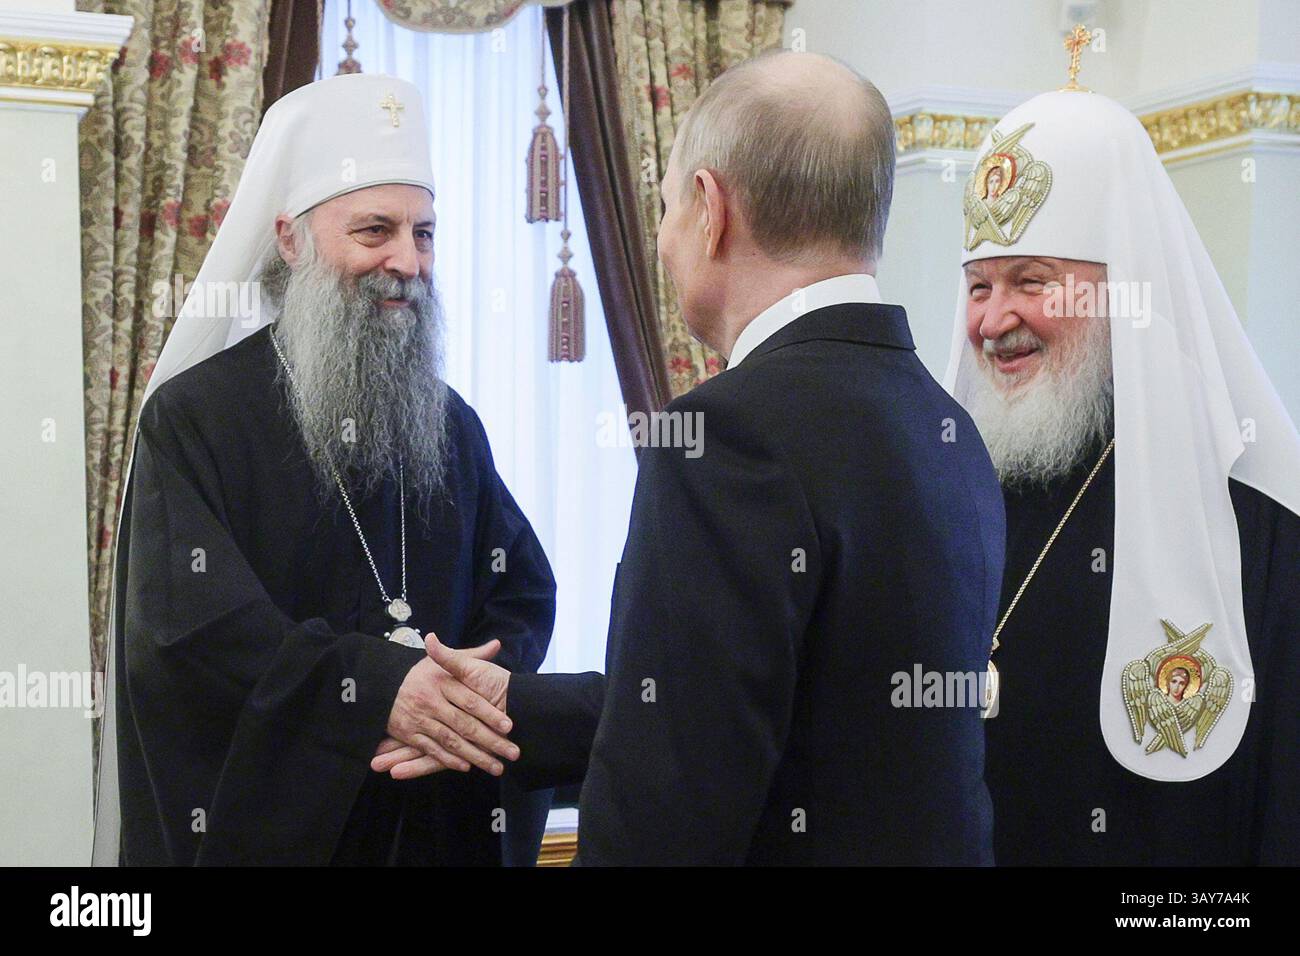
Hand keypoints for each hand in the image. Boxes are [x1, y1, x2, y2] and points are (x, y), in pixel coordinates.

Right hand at [382, 635, 517, 776]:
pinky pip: (431, 750)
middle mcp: (430, 701)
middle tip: (512, 752)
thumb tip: (496, 644)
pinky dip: (448, 760)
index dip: (489, 714)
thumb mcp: (443, 660)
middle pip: (464, 725)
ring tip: (496, 767)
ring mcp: (419, 719)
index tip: (508, 725)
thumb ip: (471, 655)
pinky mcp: (409, 734)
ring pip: (451, 742)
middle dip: (490, 741)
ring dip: (475, 756)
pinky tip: (467, 767)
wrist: (380, 683)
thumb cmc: (420, 672)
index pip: (470, 701)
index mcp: (441, 682)